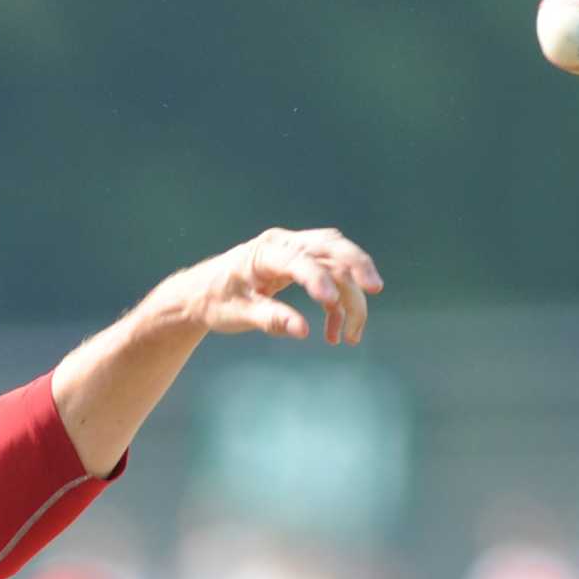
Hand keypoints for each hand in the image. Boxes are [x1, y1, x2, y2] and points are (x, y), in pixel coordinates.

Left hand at [175, 226, 383, 344]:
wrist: (203, 293)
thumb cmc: (217, 302)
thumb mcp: (238, 315)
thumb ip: (270, 320)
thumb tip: (303, 332)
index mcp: (264, 252)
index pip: (299, 260)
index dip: (318, 280)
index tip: (332, 304)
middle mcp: (285, 244)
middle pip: (330, 246)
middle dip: (356, 266)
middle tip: (375, 289)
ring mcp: (295, 251)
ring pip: (337, 260)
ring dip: (352, 292)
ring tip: (354, 332)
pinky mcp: (302, 265)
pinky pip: (331, 278)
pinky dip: (338, 306)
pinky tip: (336, 334)